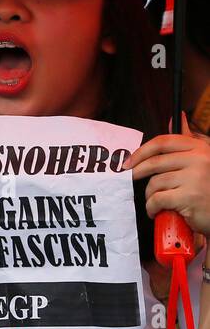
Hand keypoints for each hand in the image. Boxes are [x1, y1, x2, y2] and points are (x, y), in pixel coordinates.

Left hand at [126, 117, 209, 234]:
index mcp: (200, 148)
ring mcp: (195, 178)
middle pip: (155, 163)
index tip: (128, 161)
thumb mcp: (203, 159)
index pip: (162, 142)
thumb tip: (177, 117)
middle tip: (130, 179)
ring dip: (149, 194)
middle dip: (138, 173)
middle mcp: (200, 160)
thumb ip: (188, 140)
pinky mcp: (190, 197)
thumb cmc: (208, 187)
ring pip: (155, 183)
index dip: (141, 151)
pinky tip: (156, 211)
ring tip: (155, 200)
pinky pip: (158, 199)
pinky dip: (152, 207)